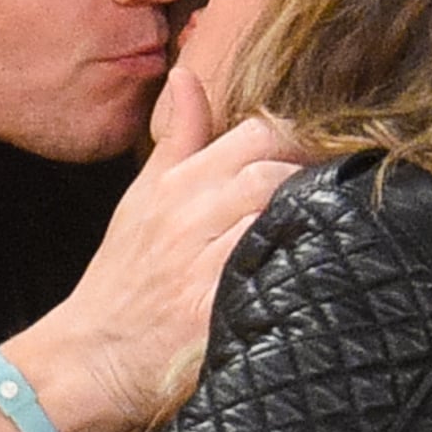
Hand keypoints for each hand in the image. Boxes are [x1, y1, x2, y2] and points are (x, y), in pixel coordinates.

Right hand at [19, 68, 304, 431]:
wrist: (90, 356)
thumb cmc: (122, 278)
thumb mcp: (142, 198)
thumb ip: (178, 139)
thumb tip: (186, 75)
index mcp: (176, 184)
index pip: (256, 135)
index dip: (298, 140)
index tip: (321, 158)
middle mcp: (188, 218)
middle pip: (272, 173)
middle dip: (312, 179)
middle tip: (341, 196)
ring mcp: (200, 266)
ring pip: (274, 216)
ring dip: (312, 220)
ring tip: (334, 232)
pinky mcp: (212, 312)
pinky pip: (266, 273)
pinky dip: (294, 265)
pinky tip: (315, 270)